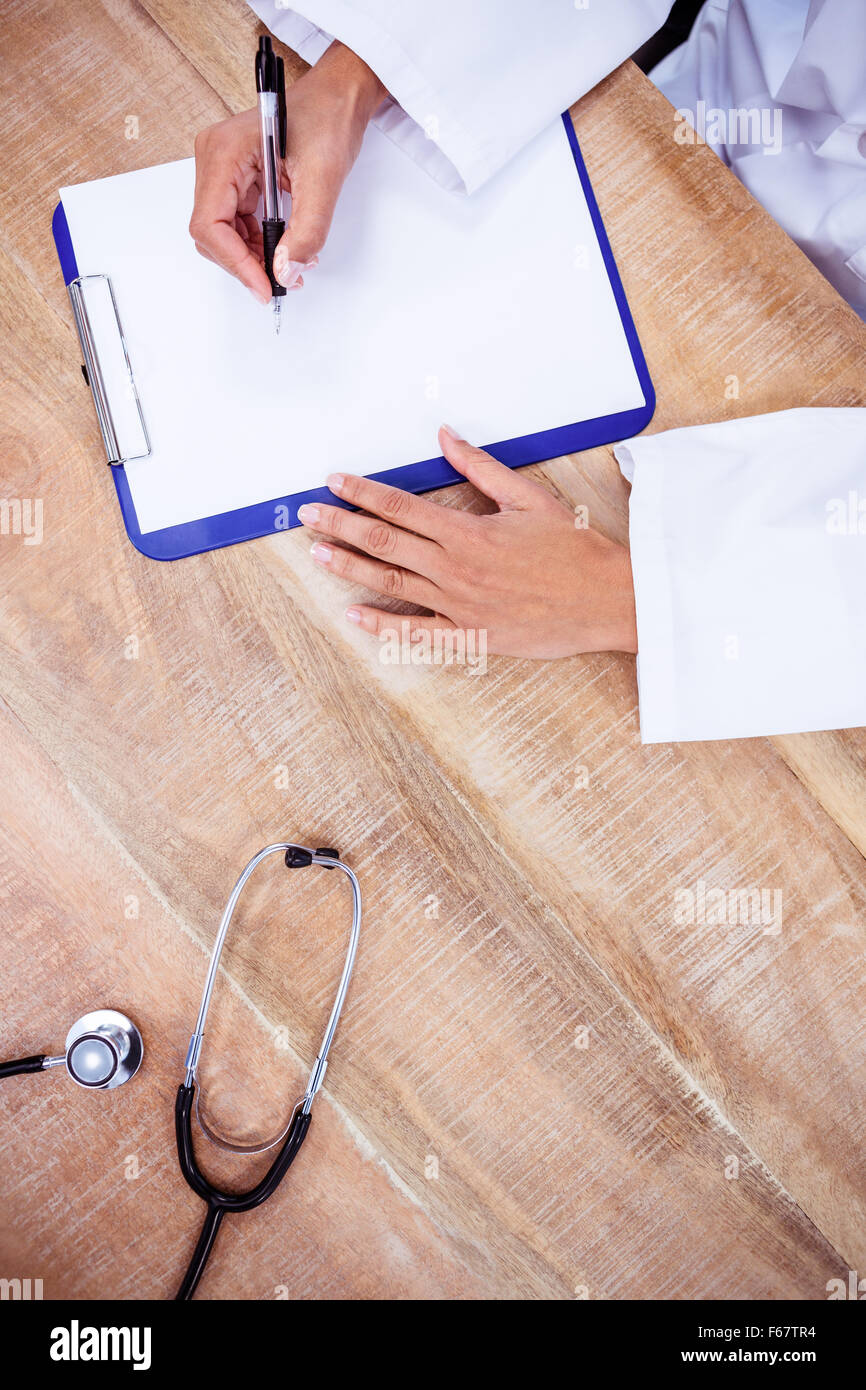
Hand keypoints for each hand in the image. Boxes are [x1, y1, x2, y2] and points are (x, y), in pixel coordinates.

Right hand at [189, 41, 385, 303]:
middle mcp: (214, 159)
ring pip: (223, 232)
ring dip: (252, 256)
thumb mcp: (323, 179)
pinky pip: (237, 222)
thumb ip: (306, 232)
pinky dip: (257, 242)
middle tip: (281, 281)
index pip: (210, 224)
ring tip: (289, 266)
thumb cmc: (329, 118)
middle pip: (212, 232)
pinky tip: (282, 249)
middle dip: (244, 262)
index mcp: (224, 152)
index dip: (235, 262)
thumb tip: (286, 272)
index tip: (264, 286)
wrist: (339, 96)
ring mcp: (223, 169)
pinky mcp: (237, 177)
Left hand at [296, 426, 637, 658]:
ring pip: (390, 584)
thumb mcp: (527, 498)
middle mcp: (455, 568)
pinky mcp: (469, 635)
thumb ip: (480, 468)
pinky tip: (353, 614)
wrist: (605, 600)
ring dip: (349, 567)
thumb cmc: (572, 550)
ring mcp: (458, 604)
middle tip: (306, 516)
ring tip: (318, 553)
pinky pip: (415, 633)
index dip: (361, 492)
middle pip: (383, 542)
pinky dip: (382, 625)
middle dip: (340, 525)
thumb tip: (446, 437)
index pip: (399, 506)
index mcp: (467, 531)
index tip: (334, 482)